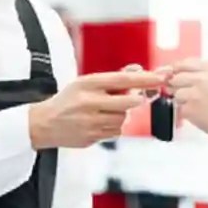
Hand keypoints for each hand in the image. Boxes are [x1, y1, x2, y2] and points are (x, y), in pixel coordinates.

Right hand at [30, 70, 164, 148]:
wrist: (45, 123)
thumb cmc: (68, 100)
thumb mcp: (86, 83)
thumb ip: (113, 78)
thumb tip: (139, 70)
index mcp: (87, 84)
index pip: (123, 80)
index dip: (145, 78)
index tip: (162, 76)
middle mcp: (89, 103)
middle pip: (128, 102)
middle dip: (136, 100)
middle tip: (135, 97)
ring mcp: (90, 122)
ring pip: (123, 119)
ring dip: (121, 115)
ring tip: (105, 111)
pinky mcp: (92, 138)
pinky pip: (115, 132)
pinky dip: (113, 127)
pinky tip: (99, 123)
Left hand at [166, 58, 207, 156]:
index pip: (189, 63)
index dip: (179, 67)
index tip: (176, 71)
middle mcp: (203, 78)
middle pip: (178, 76)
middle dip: (176, 83)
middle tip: (178, 89)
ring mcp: (195, 93)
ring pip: (176, 92)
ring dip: (180, 98)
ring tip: (190, 105)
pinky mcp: (190, 110)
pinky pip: (178, 108)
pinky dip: (183, 112)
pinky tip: (193, 115)